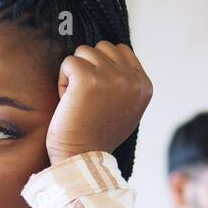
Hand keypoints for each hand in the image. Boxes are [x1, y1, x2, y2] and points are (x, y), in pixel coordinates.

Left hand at [45, 41, 151, 165]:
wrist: (83, 160)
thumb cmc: (98, 137)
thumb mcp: (126, 109)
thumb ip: (126, 84)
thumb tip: (112, 58)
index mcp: (145, 85)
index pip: (121, 50)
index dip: (103, 67)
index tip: (98, 95)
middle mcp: (132, 79)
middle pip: (102, 47)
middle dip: (89, 67)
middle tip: (87, 98)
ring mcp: (111, 77)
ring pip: (83, 52)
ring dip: (75, 75)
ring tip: (78, 101)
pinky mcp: (88, 79)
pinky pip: (68, 62)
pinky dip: (62, 81)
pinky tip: (69, 102)